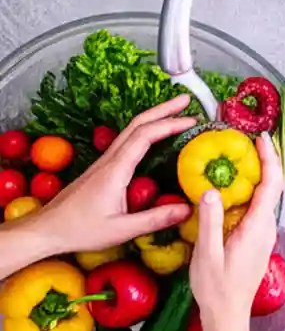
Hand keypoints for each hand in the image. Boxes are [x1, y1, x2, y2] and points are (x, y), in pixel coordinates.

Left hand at [26, 95, 195, 255]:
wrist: (47, 229)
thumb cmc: (80, 230)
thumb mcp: (121, 229)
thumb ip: (155, 219)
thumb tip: (188, 209)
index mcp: (115, 170)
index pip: (144, 136)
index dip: (169, 125)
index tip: (192, 121)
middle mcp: (109, 160)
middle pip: (137, 124)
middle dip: (163, 110)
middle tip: (186, 100)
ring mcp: (104, 162)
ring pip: (131, 131)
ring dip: (154, 118)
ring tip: (176, 113)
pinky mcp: (103, 169)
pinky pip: (127, 142)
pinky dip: (146, 132)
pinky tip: (156, 138)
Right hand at [190, 133, 283, 330]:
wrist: (228, 315)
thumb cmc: (216, 288)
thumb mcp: (207, 253)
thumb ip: (210, 221)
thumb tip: (211, 190)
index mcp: (257, 228)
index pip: (270, 186)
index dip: (268, 159)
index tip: (261, 138)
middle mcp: (266, 228)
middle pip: (271, 188)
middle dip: (264, 162)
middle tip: (247, 142)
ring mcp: (263, 235)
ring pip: (265, 198)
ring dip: (257, 176)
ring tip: (240, 158)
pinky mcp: (257, 240)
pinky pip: (257, 209)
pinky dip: (250, 192)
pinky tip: (234, 189)